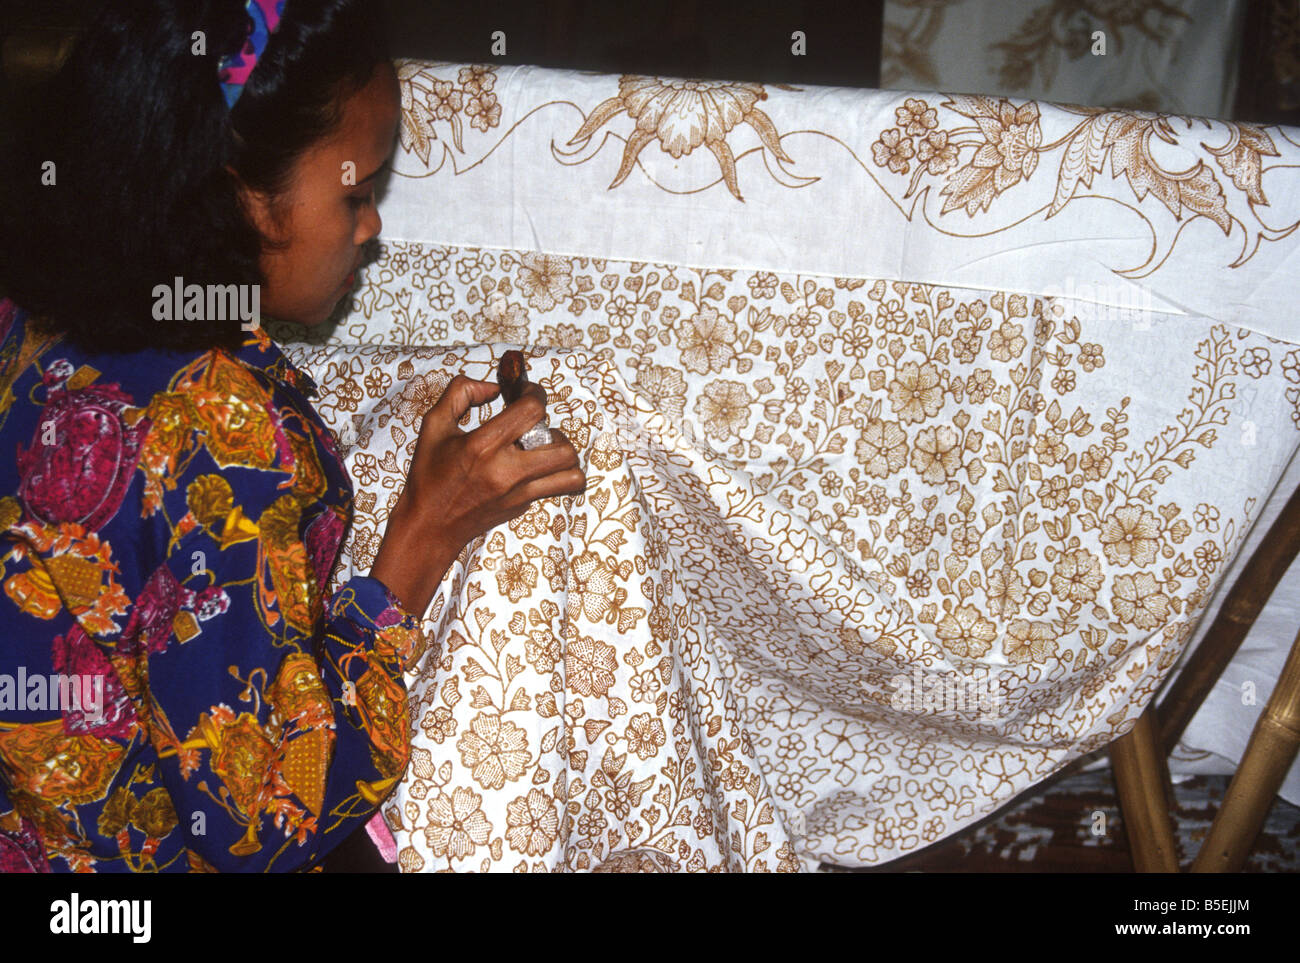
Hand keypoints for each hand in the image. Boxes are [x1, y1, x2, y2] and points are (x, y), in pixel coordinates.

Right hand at [369, 374, 584, 615]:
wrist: (428, 527)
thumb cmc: (429, 476)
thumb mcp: (433, 426)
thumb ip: (460, 393)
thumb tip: (492, 386)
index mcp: (482, 446)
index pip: (532, 411)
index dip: (536, 393)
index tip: (527, 393)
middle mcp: (506, 471)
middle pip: (563, 447)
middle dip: (555, 430)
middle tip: (536, 429)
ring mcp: (518, 493)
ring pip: (571, 474)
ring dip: (563, 456)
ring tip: (542, 451)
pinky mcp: (522, 507)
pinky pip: (554, 487)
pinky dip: (550, 474)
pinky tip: (529, 468)